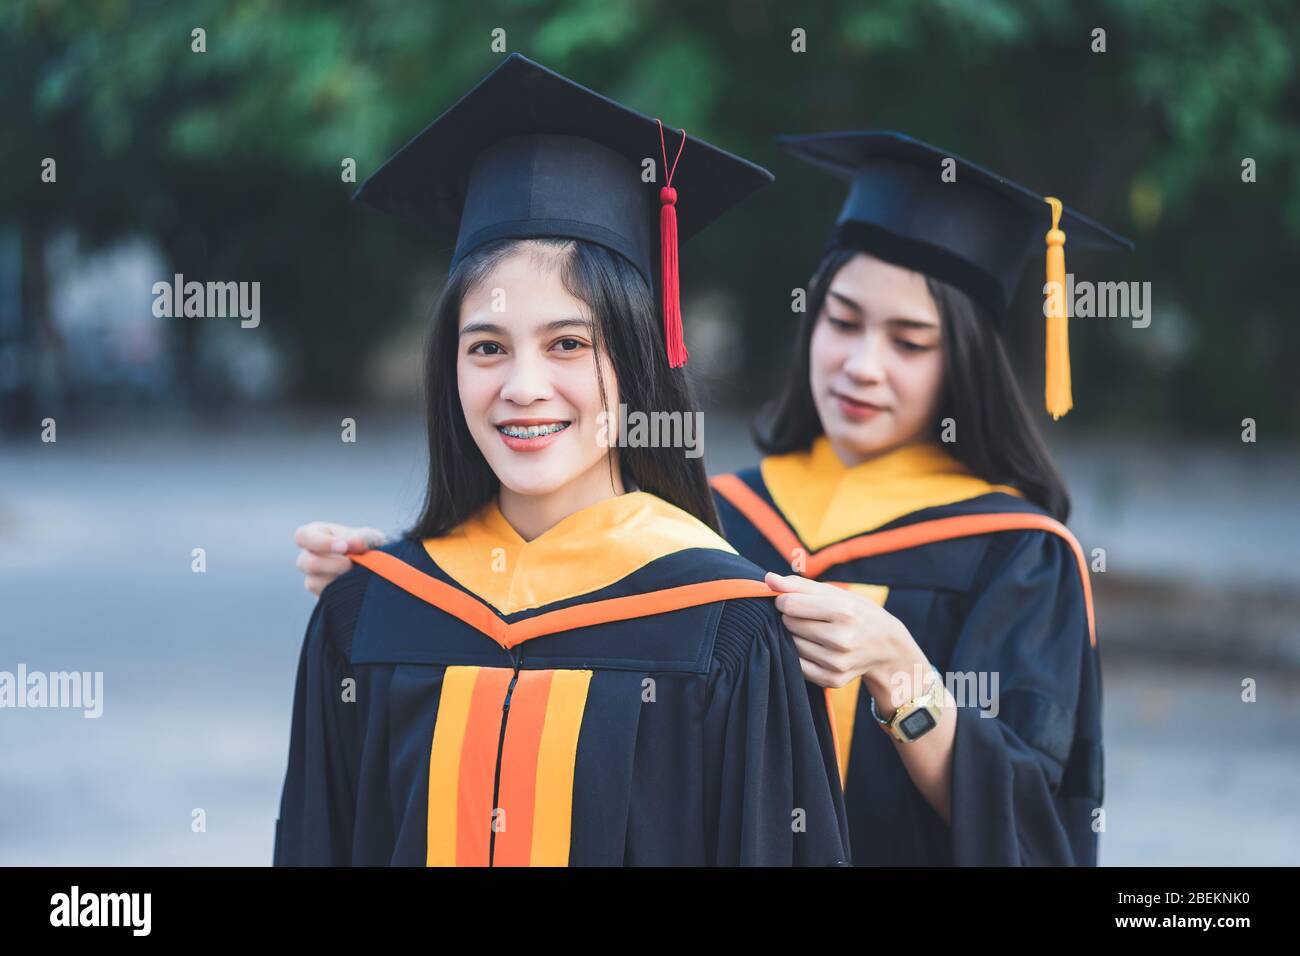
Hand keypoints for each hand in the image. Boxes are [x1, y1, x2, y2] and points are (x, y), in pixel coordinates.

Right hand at [294, 521, 387, 596]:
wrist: (379, 570)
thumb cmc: (370, 548)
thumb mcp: (369, 538)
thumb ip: (361, 538)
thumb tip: (350, 544)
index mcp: (315, 535)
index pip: (303, 536)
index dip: (321, 543)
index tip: (343, 547)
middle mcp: (308, 558)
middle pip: (307, 563)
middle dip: (334, 565)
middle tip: (352, 565)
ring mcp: (312, 580)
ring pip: (314, 583)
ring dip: (339, 580)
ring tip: (358, 575)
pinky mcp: (321, 598)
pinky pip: (325, 599)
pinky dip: (342, 593)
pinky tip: (355, 587)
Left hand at [765, 571, 917, 690]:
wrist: (887, 648)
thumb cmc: (857, 613)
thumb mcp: (837, 594)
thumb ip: (799, 585)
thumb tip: (767, 579)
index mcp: (844, 612)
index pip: (790, 604)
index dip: (784, 600)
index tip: (790, 600)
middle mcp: (841, 639)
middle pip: (789, 624)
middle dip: (791, 617)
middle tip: (807, 617)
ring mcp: (837, 663)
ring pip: (791, 644)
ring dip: (794, 636)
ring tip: (812, 631)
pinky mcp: (832, 680)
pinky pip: (797, 664)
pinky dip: (799, 655)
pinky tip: (814, 647)